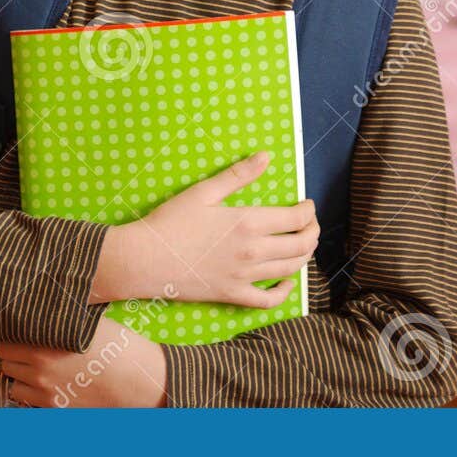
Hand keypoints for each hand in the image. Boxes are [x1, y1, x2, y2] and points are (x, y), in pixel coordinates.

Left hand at [0, 316, 166, 407]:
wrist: (138, 381)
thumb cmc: (118, 346)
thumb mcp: (88, 322)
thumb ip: (58, 318)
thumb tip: (40, 306)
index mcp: (44, 346)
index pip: (3, 342)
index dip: (9, 335)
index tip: (16, 331)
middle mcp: (39, 372)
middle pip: (4, 362)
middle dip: (11, 353)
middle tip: (24, 346)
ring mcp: (46, 393)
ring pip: (13, 384)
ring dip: (19, 374)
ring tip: (34, 365)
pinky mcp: (55, 408)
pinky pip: (28, 401)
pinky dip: (30, 392)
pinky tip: (45, 382)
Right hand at [92, 151, 317, 307]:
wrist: (144, 259)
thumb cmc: (170, 221)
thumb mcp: (204, 192)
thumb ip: (238, 175)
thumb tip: (266, 156)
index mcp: (248, 222)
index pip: (296, 219)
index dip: (308, 211)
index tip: (306, 204)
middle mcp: (252, 252)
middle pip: (301, 245)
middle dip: (312, 232)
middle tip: (309, 223)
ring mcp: (244, 276)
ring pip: (290, 269)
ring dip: (304, 255)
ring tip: (303, 243)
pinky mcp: (232, 295)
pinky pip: (268, 300)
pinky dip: (285, 292)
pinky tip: (288, 282)